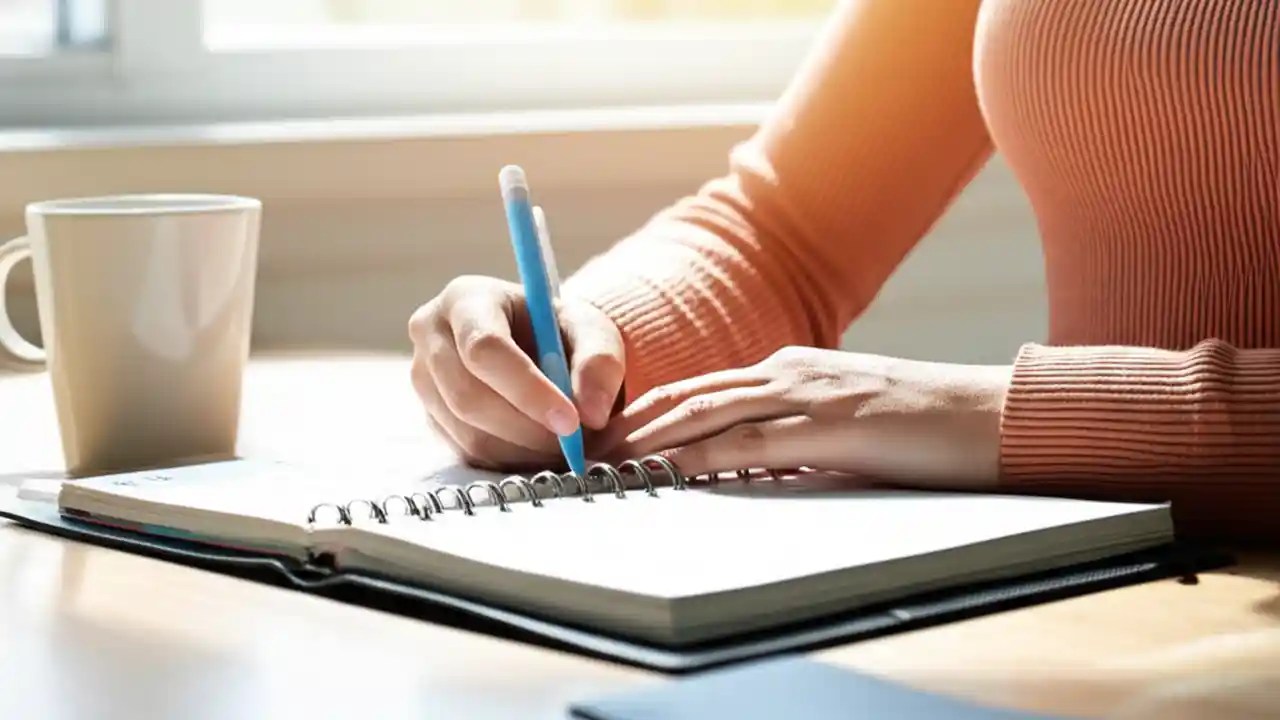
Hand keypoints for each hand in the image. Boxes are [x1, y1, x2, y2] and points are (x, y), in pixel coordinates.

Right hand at [407, 275, 624, 469]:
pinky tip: (539, 447)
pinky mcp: (430, 418)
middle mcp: (431, 336)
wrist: (536, 348)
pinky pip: (467, 453)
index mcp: (466, 299)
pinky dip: (511, 460)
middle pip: (468, 396)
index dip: (527, 390)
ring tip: (564, 443)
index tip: (571, 420)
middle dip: (527, 428)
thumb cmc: (559, 332)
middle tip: (574, 441)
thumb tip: (592, 413)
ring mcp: (423, 381)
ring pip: (468, 433)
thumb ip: (599, 362)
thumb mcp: (591, 331)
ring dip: (524, 449)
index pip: (484, 349)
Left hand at [597, 346, 1011, 487]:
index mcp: (792, 369)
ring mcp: (809, 394)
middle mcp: (789, 371)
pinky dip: (701, 456)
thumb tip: (746, 463)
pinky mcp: (831, 426)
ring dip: (649, 439)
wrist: (995, 417)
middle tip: (585, 450)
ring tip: (607, 462)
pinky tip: (668, 470)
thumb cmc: (925, 426)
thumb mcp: (846, 422)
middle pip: (688, 394)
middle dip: (631, 423)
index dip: (648, 412)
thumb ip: (796, 433)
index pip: (701, 389)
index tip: (608, 437)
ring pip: (707, 412)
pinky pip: (750, 442)